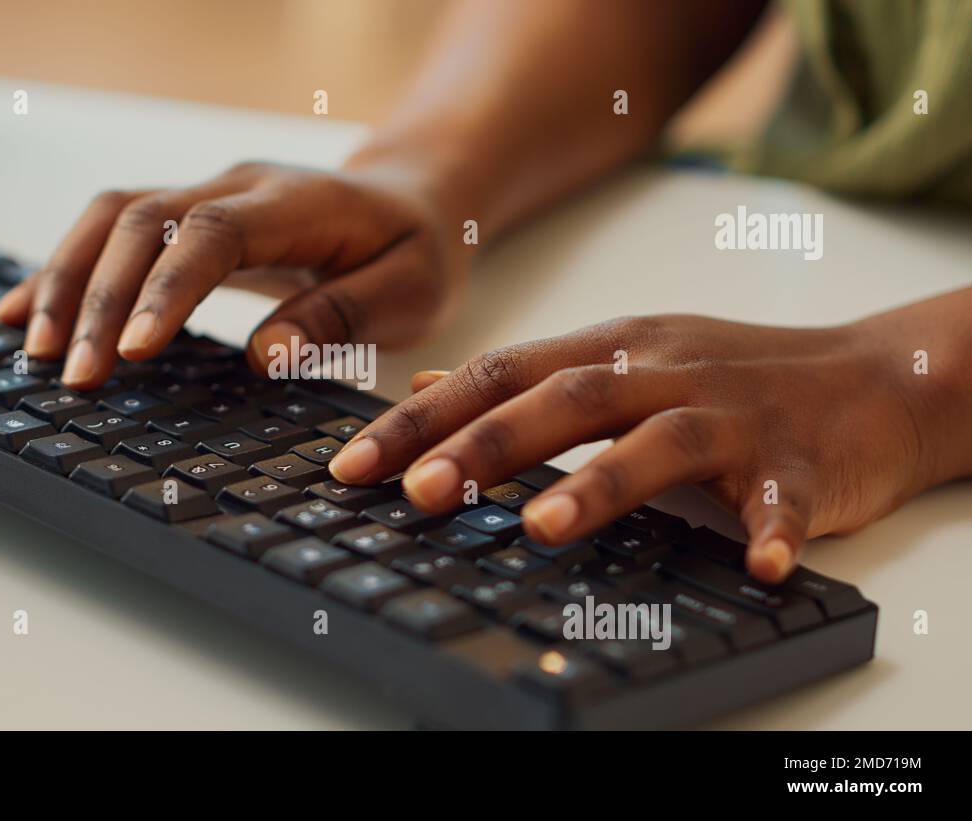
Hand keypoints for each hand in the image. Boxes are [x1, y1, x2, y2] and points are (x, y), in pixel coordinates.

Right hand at [0, 161, 468, 388]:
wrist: (412, 200)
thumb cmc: (414, 250)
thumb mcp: (410, 290)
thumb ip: (341, 316)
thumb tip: (264, 356)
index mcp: (295, 202)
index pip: (211, 234)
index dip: (165, 288)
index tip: (131, 351)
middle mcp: (237, 188)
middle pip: (142, 222)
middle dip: (97, 298)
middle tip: (73, 375)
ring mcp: (206, 196)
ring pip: (112, 219)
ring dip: (66, 280)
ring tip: (34, 350)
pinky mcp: (187, 218)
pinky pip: (111, 231)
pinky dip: (65, 271)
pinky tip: (24, 313)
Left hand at [328, 313, 960, 582]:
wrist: (869, 374)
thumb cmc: (728, 374)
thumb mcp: (619, 357)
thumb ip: (524, 375)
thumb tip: (425, 387)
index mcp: (609, 349)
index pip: (497, 376)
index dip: (421, 420)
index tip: (352, 465)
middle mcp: (660, 371)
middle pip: (564, 399)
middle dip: (486, 446)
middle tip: (420, 493)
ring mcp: (730, 413)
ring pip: (659, 441)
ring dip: (599, 484)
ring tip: (540, 528)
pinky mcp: (800, 461)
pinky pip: (784, 498)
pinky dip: (772, 528)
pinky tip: (757, 566)